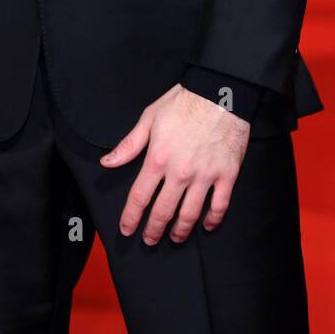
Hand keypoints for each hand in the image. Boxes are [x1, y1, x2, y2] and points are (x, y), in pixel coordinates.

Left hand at [99, 84, 249, 244]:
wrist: (220, 93)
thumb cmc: (183, 102)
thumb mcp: (149, 118)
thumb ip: (129, 145)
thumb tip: (107, 162)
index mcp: (157, 159)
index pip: (139, 197)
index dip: (131, 217)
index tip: (126, 229)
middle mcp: (179, 173)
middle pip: (163, 211)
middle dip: (153, 230)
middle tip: (149, 240)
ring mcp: (204, 176)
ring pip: (190, 214)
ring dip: (180, 231)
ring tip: (174, 238)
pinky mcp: (226, 175)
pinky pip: (219, 206)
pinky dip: (212, 220)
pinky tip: (206, 226)